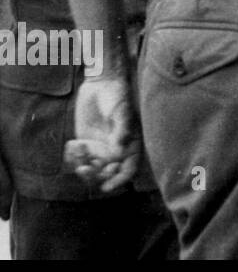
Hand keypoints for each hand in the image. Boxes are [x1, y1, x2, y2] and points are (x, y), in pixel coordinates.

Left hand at [64, 75, 139, 193]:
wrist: (101, 84)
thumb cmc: (117, 95)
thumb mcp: (121, 111)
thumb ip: (121, 130)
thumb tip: (120, 151)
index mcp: (131, 144)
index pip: (128, 168)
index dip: (119, 180)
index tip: (106, 187)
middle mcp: (116, 149)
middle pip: (108, 173)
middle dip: (96, 175)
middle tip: (85, 169)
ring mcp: (100, 147)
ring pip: (92, 168)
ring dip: (83, 167)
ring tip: (78, 154)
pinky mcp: (85, 142)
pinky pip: (79, 158)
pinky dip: (73, 157)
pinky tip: (72, 145)